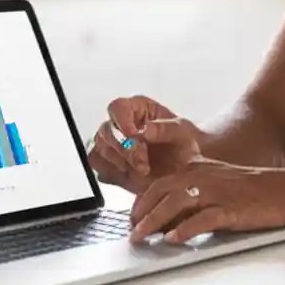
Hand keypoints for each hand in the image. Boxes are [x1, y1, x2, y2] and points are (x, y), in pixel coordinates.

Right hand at [86, 96, 200, 192]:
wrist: (186, 170)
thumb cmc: (185, 144)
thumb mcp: (184, 133)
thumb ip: (167, 128)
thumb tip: (146, 130)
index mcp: (137, 108)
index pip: (117, 107)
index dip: (121, 121)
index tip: (134, 136)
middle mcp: (120, 124)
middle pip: (106, 132)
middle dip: (124, 151)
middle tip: (142, 164)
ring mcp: (112, 145)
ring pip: (99, 150)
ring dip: (119, 163)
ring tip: (142, 171)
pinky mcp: (108, 165)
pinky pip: (98, 168)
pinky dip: (113, 174)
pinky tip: (131, 176)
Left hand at [128, 159, 284, 244]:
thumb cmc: (253, 188)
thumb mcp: (218, 179)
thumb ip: (194, 188)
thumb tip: (169, 211)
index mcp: (198, 170)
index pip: (160, 183)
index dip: (142, 200)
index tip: (132, 217)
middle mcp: (203, 178)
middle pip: (162, 192)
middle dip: (141, 212)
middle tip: (131, 230)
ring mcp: (216, 193)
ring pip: (176, 203)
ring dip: (154, 221)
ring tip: (141, 237)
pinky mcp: (230, 210)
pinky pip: (203, 219)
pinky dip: (185, 229)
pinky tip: (174, 239)